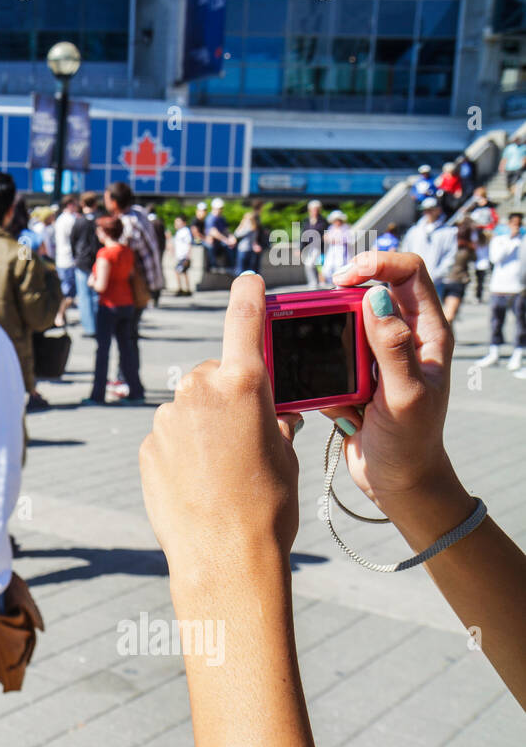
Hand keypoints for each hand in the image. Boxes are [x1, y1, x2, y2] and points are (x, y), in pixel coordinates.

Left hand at [140, 272, 301, 574]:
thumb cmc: (268, 507)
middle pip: (213, 375)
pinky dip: (182, 451)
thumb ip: (275, 422)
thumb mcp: (285, 457)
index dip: (247, 298)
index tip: (247, 280)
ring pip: (188, 408)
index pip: (244, 324)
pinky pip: (169, 437)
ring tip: (222, 470)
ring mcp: (167, 418)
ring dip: (202, 426)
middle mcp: (199, 391)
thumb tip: (272, 415)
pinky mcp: (148, 445)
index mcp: (243, 385)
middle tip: (246, 434)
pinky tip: (197, 483)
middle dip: (227, 393)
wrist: (223, 556)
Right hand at [319, 252, 458, 515]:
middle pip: (367, 292)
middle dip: (339, 307)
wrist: (397, 482)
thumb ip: (392, 346)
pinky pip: (329, 360)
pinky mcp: (355, 376)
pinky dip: (323, 376)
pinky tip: (337, 405)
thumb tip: (376, 296)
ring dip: (328, 348)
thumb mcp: (404, 395)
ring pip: (342, 327)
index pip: (408, 271)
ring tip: (335, 380)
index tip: (343, 279)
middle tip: (318, 321)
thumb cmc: (412, 443)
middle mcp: (404, 337)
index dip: (376, 264)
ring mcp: (378, 357)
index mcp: (428, 332)